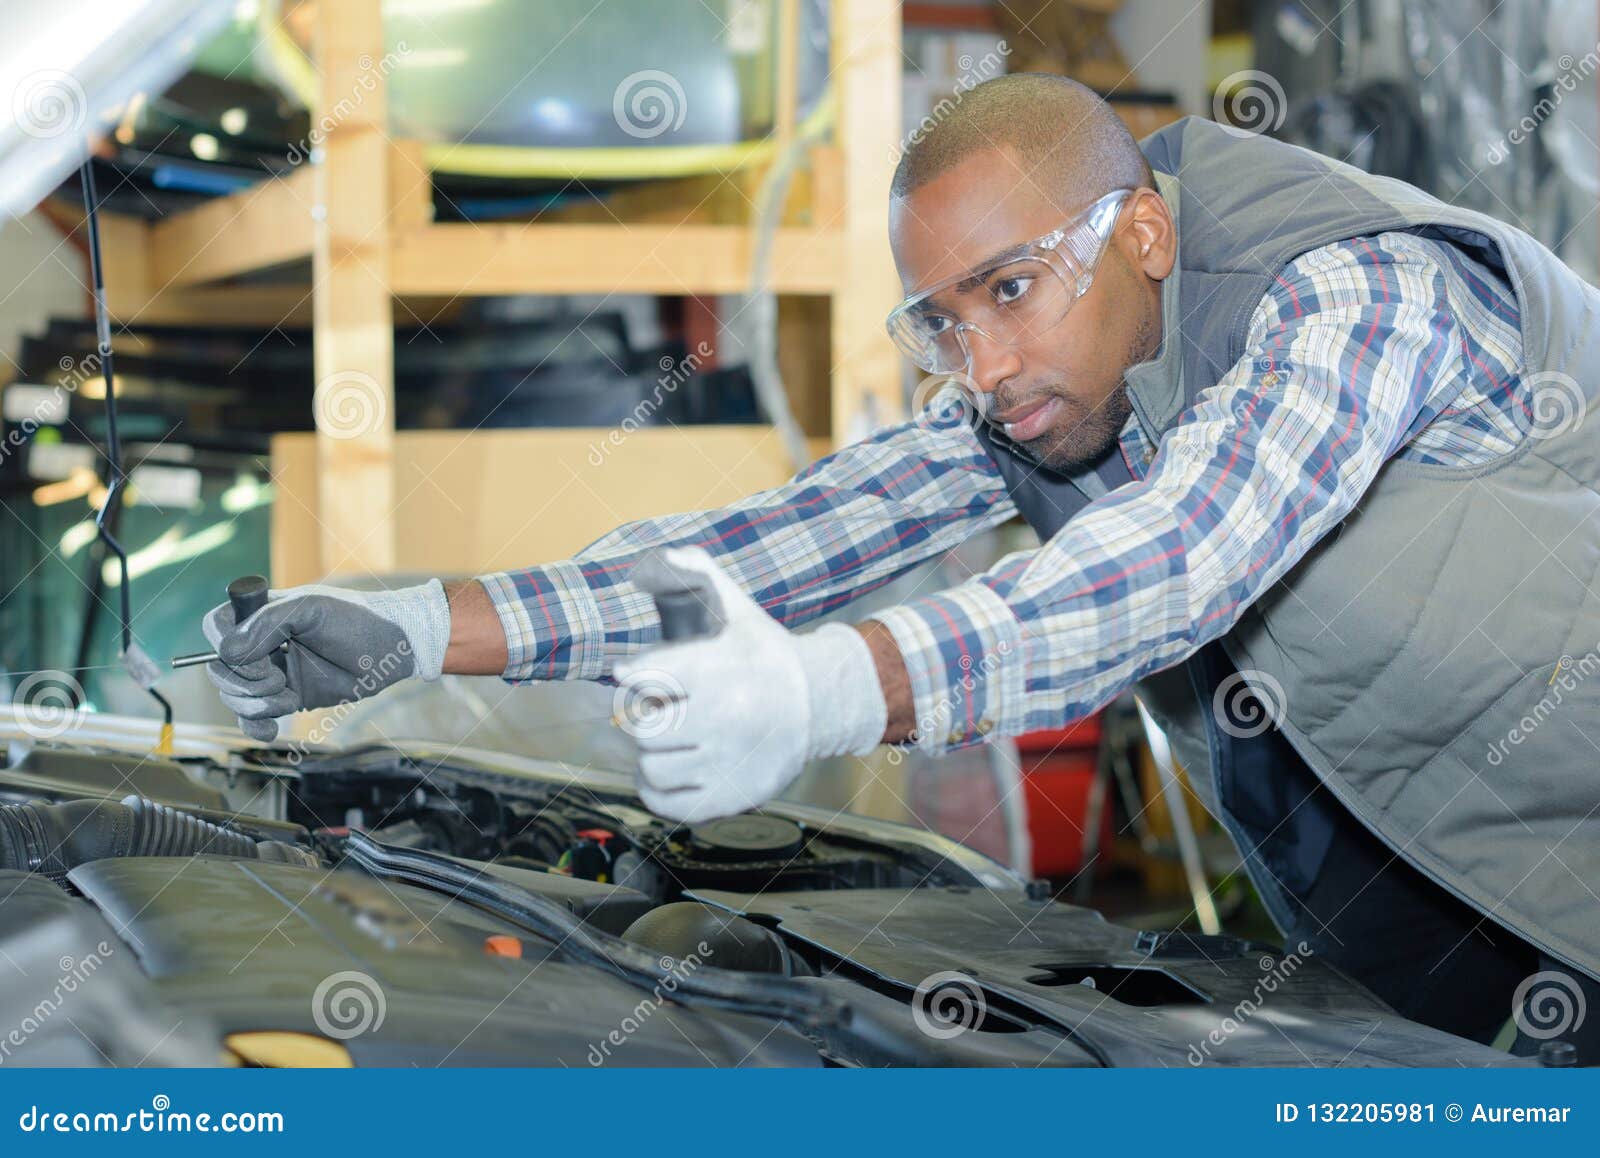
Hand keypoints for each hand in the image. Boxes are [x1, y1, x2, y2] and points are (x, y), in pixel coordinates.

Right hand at [203, 581, 451, 740]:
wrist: (392, 650)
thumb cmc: (356, 619)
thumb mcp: (311, 610)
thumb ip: (268, 622)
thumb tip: (228, 650)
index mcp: (261, 613)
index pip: (215, 628)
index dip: (226, 648)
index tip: (259, 657)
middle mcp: (260, 643)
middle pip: (219, 669)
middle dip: (244, 682)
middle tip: (278, 680)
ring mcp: (272, 671)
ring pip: (234, 696)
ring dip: (257, 705)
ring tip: (289, 697)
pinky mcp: (286, 697)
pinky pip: (253, 719)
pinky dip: (255, 727)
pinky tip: (271, 730)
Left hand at [615, 548, 886, 822]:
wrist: (821, 702)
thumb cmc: (768, 655)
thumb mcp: (738, 609)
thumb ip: (699, 574)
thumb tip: (661, 556)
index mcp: (717, 671)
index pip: (642, 677)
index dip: (633, 675)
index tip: (635, 674)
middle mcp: (722, 719)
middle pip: (642, 728)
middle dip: (643, 716)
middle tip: (656, 709)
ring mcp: (725, 763)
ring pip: (651, 768)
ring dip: (652, 754)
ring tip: (667, 740)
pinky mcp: (729, 796)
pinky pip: (667, 803)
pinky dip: (657, 790)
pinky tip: (669, 770)